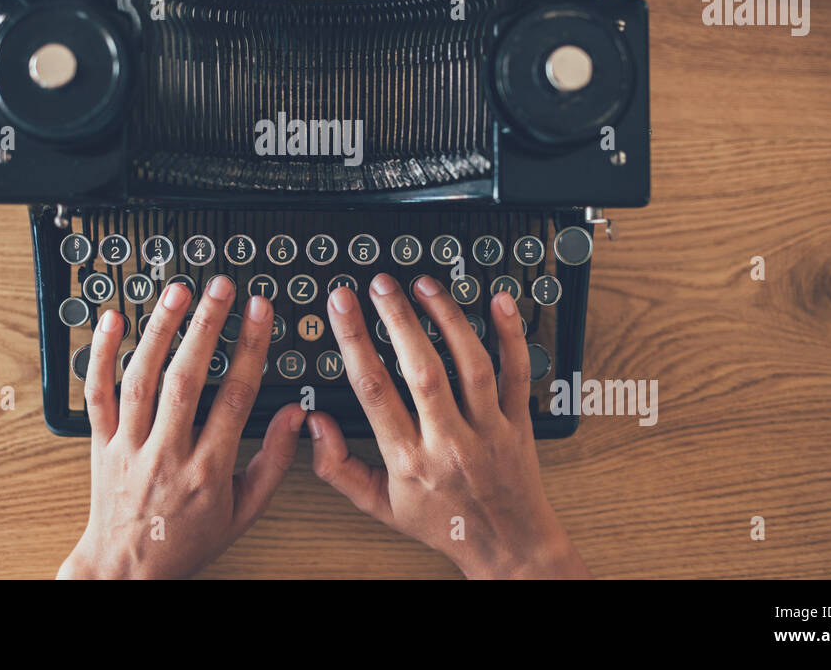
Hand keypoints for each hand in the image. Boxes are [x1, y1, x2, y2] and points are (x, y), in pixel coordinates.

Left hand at [58, 275, 305, 578]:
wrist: (125, 571)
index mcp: (207, 470)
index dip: (250, 348)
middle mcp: (166, 453)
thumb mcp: (244, 512)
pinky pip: (96, 394)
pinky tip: (112, 319)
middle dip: (206, 326)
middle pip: (186, 379)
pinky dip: (100, 354)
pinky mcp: (99, 444)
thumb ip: (273, 461)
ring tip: (177, 291)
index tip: (260, 311)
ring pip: (141, 379)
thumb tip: (296, 416)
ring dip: (159, 329)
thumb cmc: (186, 541)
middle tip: (220, 288)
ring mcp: (128, 446)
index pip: (234, 397)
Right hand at [309, 274, 588, 578]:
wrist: (508, 546)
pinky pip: (516, 373)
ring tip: (424, 285)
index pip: (373, 389)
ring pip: (469, 365)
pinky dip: (512, 334)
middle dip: (397, 319)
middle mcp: (448, 442)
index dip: (354, 339)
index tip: (341, 303)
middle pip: (421, 370)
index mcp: (408, 459)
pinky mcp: (518, 423)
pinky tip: (498, 301)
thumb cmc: (443, 523)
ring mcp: (487, 430)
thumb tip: (312, 423)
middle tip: (380, 284)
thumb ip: (337, 466)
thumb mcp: (379, 506)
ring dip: (447, 318)